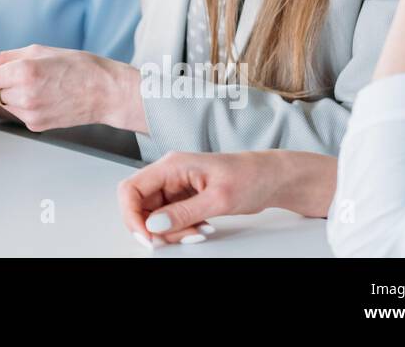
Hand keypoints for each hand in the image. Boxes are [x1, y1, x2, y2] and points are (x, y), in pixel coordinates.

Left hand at [0, 44, 142, 131]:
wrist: (108, 92)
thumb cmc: (78, 66)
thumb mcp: (38, 50)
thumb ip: (4, 59)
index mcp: (22, 71)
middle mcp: (23, 95)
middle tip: (5, 73)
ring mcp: (29, 114)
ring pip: (2, 101)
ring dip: (7, 91)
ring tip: (37, 83)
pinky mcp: (35, 125)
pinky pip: (16, 111)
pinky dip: (21, 101)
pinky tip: (43, 94)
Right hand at [118, 150, 335, 246]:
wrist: (273, 177)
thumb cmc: (251, 176)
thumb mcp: (218, 199)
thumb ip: (183, 213)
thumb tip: (154, 225)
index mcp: (172, 165)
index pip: (131, 188)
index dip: (131, 215)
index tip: (147, 237)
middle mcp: (169, 173)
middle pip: (139, 203)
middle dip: (154, 227)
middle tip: (177, 239)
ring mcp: (176, 185)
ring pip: (154, 214)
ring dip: (171, 230)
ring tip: (198, 232)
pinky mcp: (184, 196)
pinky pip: (170, 216)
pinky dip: (181, 228)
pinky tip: (202, 228)